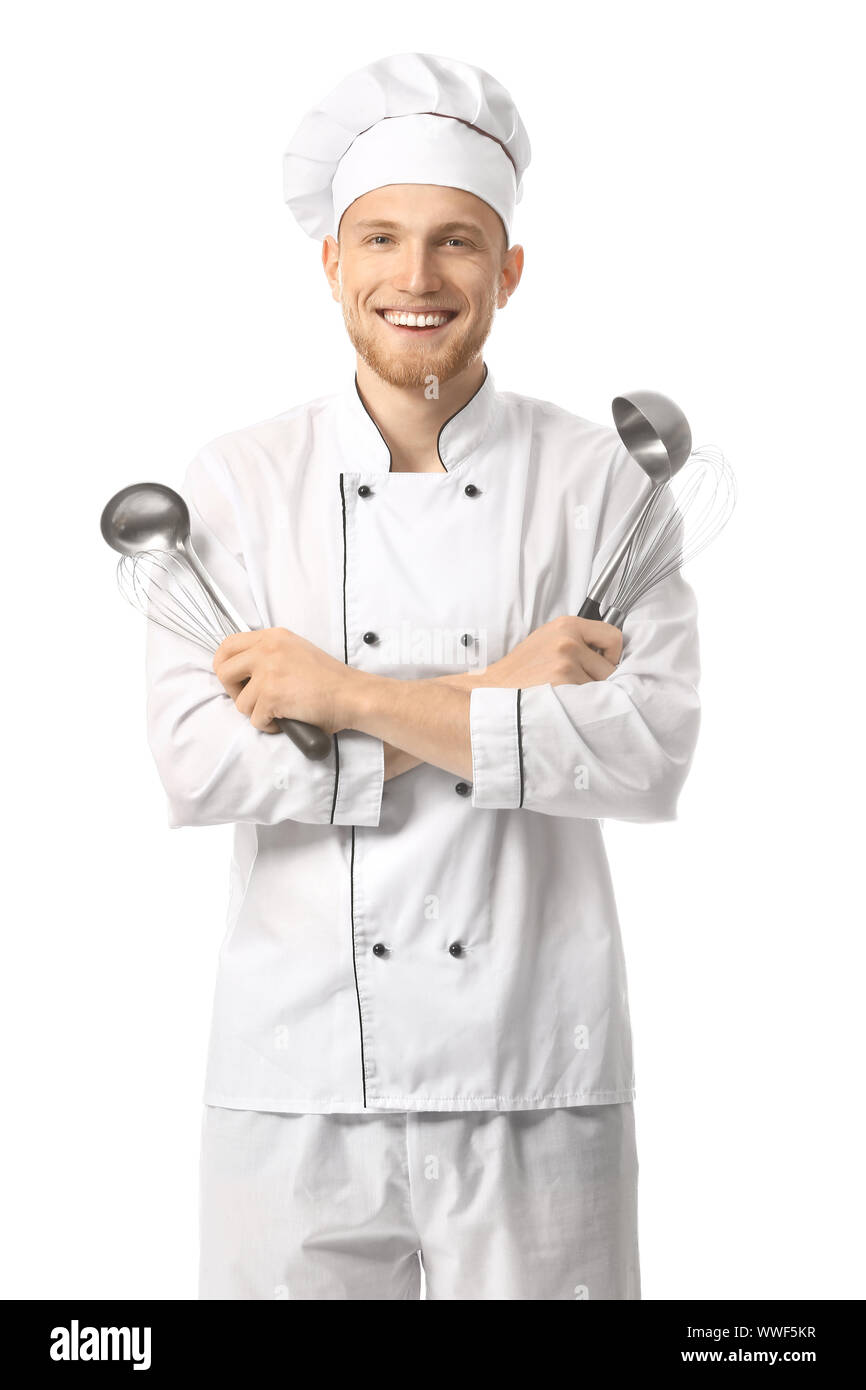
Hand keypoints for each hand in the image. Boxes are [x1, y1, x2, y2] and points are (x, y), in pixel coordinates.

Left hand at [212, 628, 357, 734]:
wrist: (351, 695)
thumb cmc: (329, 680)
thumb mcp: (296, 651)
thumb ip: (269, 654)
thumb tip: (243, 670)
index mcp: (273, 637)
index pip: (228, 645)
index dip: (224, 665)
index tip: (234, 680)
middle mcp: (267, 649)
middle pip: (223, 671)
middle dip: (234, 691)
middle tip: (253, 700)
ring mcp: (268, 672)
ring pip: (240, 702)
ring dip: (257, 713)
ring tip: (279, 712)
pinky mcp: (271, 695)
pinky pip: (255, 720)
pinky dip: (270, 726)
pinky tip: (287, 719)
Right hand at [475, 615, 621, 688]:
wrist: (495, 689)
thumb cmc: (522, 670)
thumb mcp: (549, 640)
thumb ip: (579, 641)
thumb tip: (613, 655)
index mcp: (566, 625)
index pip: (614, 636)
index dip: (612, 655)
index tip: (602, 665)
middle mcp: (568, 640)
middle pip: (611, 667)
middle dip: (599, 679)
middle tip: (576, 685)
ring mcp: (566, 662)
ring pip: (601, 686)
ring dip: (589, 694)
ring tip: (565, 693)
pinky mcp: (563, 683)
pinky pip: (589, 699)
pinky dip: (580, 705)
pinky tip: (562, 701)